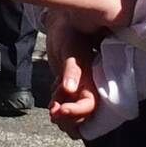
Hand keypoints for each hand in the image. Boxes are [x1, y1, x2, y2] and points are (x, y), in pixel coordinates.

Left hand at [46, 16, 98, 138]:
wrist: (61, 26)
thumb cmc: (69, 34)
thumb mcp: (70, 50)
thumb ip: (71, 70)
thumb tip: (69, 89)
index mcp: (94, 80)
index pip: (90, 106)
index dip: (76, 112)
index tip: (59, 110)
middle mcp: (90, 88)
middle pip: (83, 119)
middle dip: (67, 119)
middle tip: (52, 111)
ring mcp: (80, 91)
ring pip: (75, 117)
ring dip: (61, 117)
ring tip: (51, 105)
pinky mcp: (70, 90)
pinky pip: (66, 108)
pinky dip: (58, 108)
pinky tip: (52, 96)